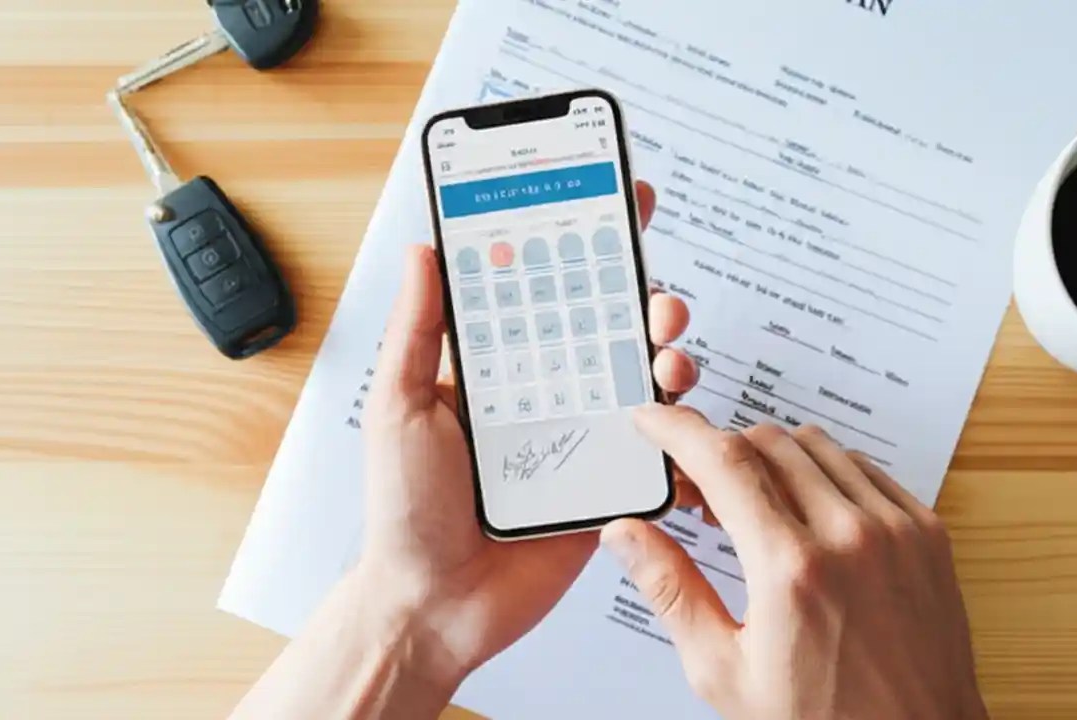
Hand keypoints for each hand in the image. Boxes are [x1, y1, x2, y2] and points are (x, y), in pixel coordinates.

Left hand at [356, 181, 698, 689]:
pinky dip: (677, 416)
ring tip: (665, 341)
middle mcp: (544, 391)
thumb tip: (424, 249)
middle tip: (648, 277)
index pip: (541, 286)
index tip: (607, 194)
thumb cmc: (406, 511)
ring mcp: (581, 433)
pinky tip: (676, 401)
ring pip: (637, 373)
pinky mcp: (609, 480)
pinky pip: (655, 438)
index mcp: (495, 366)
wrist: (438, 604)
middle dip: (635, 287)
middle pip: (603, 321)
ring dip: (664, 345)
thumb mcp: (399, 406)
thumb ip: (418, 331)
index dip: (575, 240)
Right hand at [603, 408, 987, 719]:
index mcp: (791, 570)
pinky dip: (824, 472)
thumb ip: (670, 590)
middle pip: (766, 441)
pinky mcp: (927, 532)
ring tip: (750, 503)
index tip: (655, 420)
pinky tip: (806, 510)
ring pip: (816, 444)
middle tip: (696, 486)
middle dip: (719, 450)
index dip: (678, 429)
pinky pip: (865, 467)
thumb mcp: (724, 670)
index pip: (723, 461)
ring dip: (771, 457)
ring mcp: (897, 528)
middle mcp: (850, 536)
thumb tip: (627, 535)